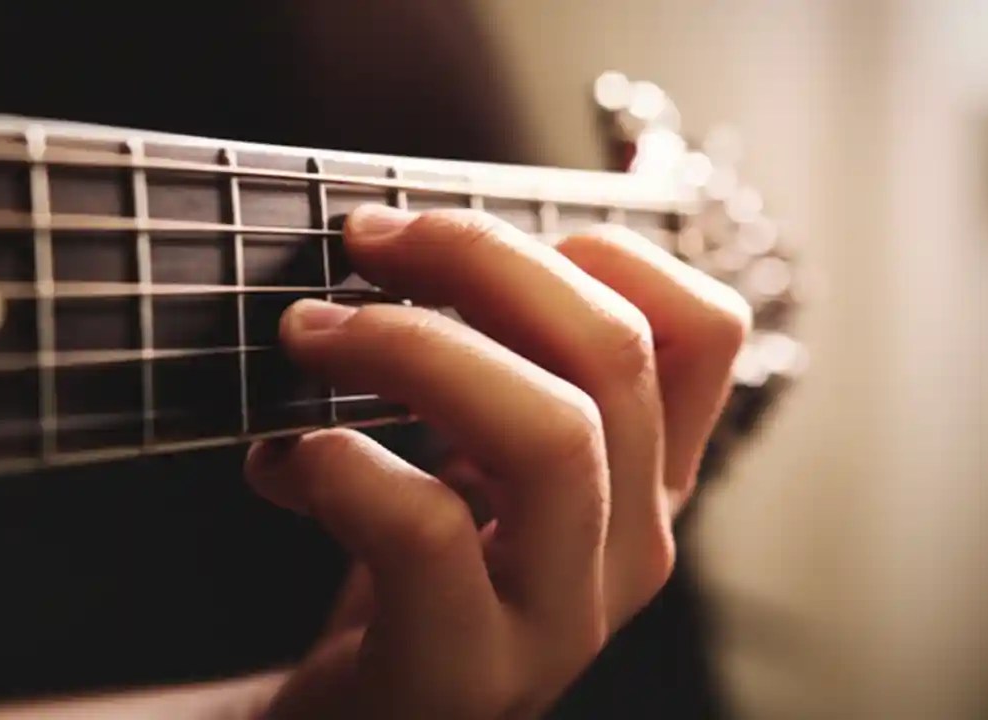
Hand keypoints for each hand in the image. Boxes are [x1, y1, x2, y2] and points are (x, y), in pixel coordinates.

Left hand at [245, 204, 750, 718]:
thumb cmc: (406, 573)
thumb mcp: (476, 458)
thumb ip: (487, 365)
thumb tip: (407, 228)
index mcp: (644, 476)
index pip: (702, 331)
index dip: (603, 249)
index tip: (480, 232)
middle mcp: (631, 544)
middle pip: (613, 354)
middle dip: (481, 258)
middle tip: (365, 240)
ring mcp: (563, 618)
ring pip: (550, 435)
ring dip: (411, 347)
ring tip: (308, 334)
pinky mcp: (469, 672)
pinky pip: (429, 535)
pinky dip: (343, 468)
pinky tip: (285, 462)